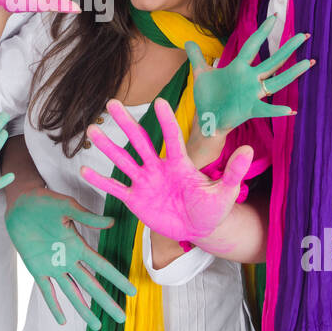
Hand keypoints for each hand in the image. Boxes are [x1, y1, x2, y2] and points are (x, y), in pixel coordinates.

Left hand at [5, 191, 136, 329]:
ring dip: (84, 309)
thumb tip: (112, 222)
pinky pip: (46, 291)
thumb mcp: (67, 206)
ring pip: (72, 293)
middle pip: (91, 285)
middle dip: (106, 301)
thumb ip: (87, 217)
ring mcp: (53, 267)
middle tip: (122, 318)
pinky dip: (54, 306)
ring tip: (97, 326)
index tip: (133, 292)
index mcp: (78, 246)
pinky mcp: (36, 269)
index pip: (102, 266)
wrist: (21, 203)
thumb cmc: (45, 201)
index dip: (117, 279)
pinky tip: (62, 320)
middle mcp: (69, 260)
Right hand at [80, 98, 252, 244]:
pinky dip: (100, 181)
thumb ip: (233, 171)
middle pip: (140, 141)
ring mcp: (145, 182)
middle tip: (112, 103)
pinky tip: (83, 169)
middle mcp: (159, 168)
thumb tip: (248, 149)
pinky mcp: (136, 199)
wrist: (200, 229)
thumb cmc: (214, 208)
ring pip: (123, 160)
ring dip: (107, 146)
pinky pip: (115, 188)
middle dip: (126, 123)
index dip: (166, 121)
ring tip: (91, 130)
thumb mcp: (226, 191)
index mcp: (180, 164)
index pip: (172, 138)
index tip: (159, 101)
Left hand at [188, 16, 312, 134]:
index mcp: (238, 67)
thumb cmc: (208, 96)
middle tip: (304, 35)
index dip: (262, 31)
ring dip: (292, 73)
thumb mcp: (200, 74)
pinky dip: (277, 110)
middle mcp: (249, 78)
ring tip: (309, 62)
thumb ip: (197, 57)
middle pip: (272, 61)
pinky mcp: (249, 109)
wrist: (207, 118)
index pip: (252, 45)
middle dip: (287, 48)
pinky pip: (266, 109)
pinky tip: (291, 110)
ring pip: (276, 81)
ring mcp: (251, 93)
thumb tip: (187, 40)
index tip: (274, 17)